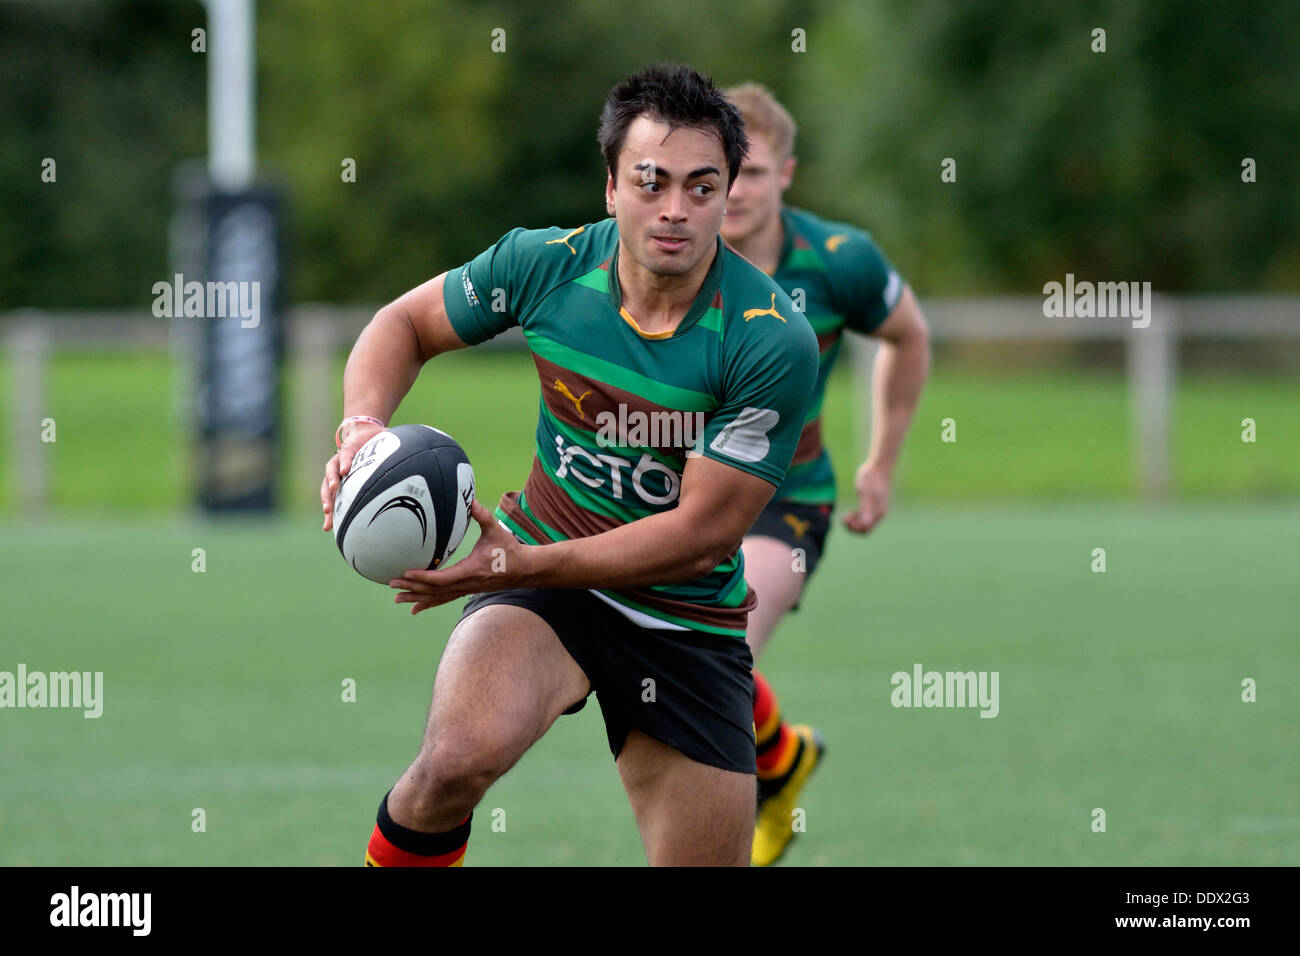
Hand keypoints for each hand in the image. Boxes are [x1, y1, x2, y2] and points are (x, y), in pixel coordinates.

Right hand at [321, 421, 384, 530]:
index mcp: (350, 447)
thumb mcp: (384, 435)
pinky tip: (328, 527)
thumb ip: (394, 439)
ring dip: (327, 499)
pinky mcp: (335, 484)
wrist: (361, 435)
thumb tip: (413, 441)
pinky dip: (330, 513)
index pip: (346, 453)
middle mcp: (338, 461)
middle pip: (331, 471)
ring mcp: (335, 473)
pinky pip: (330, 498)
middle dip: (331, 481)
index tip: (345, 470)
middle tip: (333, 490)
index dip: (345, 461)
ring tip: (328, 512)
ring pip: (327, 487)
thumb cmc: (374, 438)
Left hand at [390, 500, 528, 613]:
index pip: (441, 578)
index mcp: (470, 571)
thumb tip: (470, 500)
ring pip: (437, 598)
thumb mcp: (496, 531)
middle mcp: (465, 584)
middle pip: (434, 591)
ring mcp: (466, 590)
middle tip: (392, 584)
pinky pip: (444, 599)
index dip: (423, 577)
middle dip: (412, 588)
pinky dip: (428, 603)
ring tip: (397, 598)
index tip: (406, 573)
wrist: (524, 570)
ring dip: (417, 598)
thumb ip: (482, 516)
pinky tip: (415, 608)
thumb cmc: (510, 550)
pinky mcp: (466, 590)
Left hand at [841, 463, 891, 534]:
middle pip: (866, 529)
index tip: (844, 517)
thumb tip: (866, 524)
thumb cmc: (871, 477)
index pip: (865, 528)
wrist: (879, 465)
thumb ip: (865, 508)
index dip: (853, 527)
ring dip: (854, 523)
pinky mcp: (876, 505)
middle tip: (843, 518)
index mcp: (878, 512)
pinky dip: (858, 518)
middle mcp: (880, 513)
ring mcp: (879, 509)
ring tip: (846, 515)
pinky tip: (851, 513)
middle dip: (853, 527)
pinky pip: (866, 518)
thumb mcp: (865, 492)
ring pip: (866, 524)